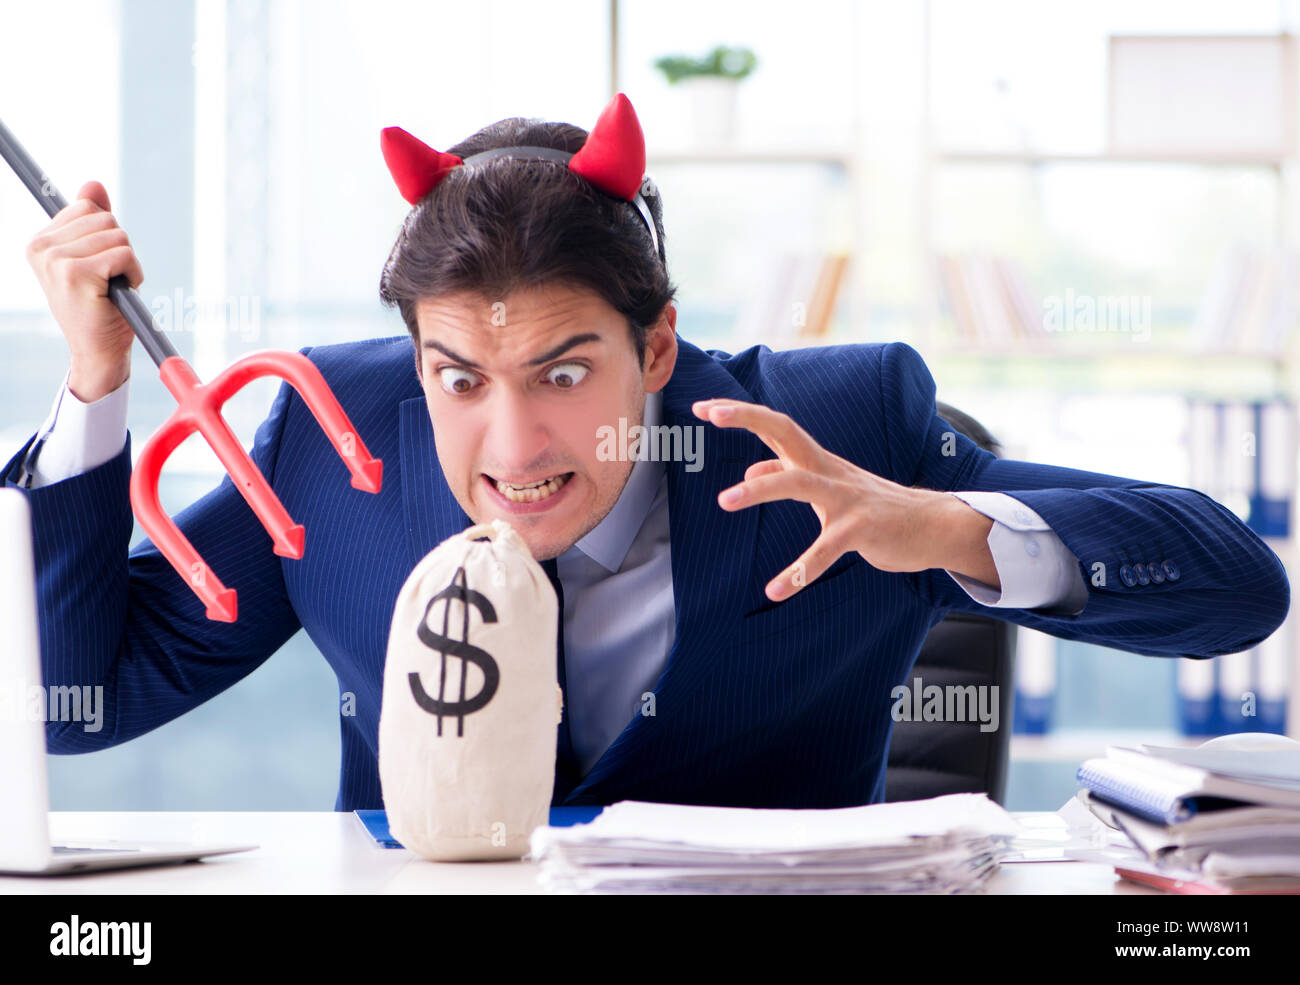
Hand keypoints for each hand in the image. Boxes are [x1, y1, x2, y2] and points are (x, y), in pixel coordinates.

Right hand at [25, 181, 140, 400]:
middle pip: (105, 219)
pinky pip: (124, 253)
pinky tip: (119, 293)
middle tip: (109, 280)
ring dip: (128, 263)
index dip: (106, 235)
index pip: (87, 207)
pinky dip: (133, 273)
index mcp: (40, 242)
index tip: (97, 265)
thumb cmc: (101, 306)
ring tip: (112, 288)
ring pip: (117, 235)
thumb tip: (93, 185)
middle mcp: (41, 248)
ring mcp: (56, 261)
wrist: (99, 352)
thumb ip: (93, 220)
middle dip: (119, 248)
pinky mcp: (77, 274)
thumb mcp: (96, 257)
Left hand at [692, 398, 995, 600]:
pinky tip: (775, 592)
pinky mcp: (861, 531)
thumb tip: (753, 465)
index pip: (776, 427)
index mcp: (818, 461)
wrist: (933, 525)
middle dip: (748, 418)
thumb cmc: (876, 506)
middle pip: (786, 432)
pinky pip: (824, 552)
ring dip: (760, 489)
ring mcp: (846, 498)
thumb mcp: (829, 486)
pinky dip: (799, 574)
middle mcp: (829, 471)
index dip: (741, 414)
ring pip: (799, 483)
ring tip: (724, 500)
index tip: (704, 406)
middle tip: (709, 414)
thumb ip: (791, 474)